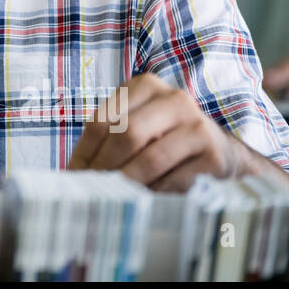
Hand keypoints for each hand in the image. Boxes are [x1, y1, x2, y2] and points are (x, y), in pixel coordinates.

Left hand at [68, 72, 245, 190]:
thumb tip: (72, 173)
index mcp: (146, 86)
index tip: (74, 177)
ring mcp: (198, 126)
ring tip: (112, 200)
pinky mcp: (214, 156)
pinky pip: (174, 181)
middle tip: (92, 191)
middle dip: (105, 167)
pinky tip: (143, 202)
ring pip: (151, 158)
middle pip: (127, 135)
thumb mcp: (134, 125)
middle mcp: (175, 99)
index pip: (102, 121)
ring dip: (128, 183)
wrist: (216, 149)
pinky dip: (154, 194)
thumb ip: (106, 139)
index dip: (84, 153)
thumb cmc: (162, 137)